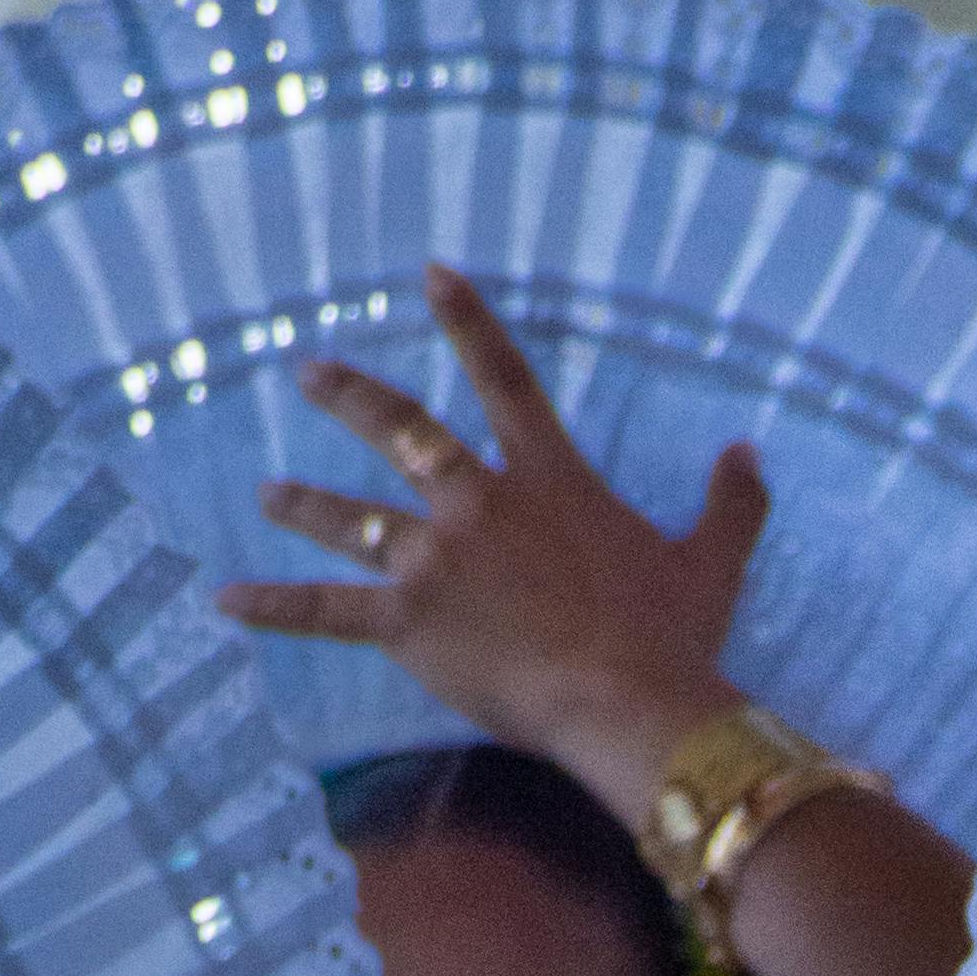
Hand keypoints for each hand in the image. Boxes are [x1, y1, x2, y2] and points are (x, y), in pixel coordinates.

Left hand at [218, 261, 760, 794]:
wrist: (629, 700)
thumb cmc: (673, 637)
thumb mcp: (713, 562)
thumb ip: (731, 503)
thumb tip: (751, 454)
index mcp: (547, 480)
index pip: (504, 379)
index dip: (467, 322)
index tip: (432, 275)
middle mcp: (479, 504)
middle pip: (401, 432)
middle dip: (351, 396)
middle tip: (310, 374)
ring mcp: (435, 560)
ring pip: (351, 518)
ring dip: (305, 502)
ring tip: (271, 491)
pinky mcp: (409, 623)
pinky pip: (326, 613)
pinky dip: (274, 606)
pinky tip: (225, 599)